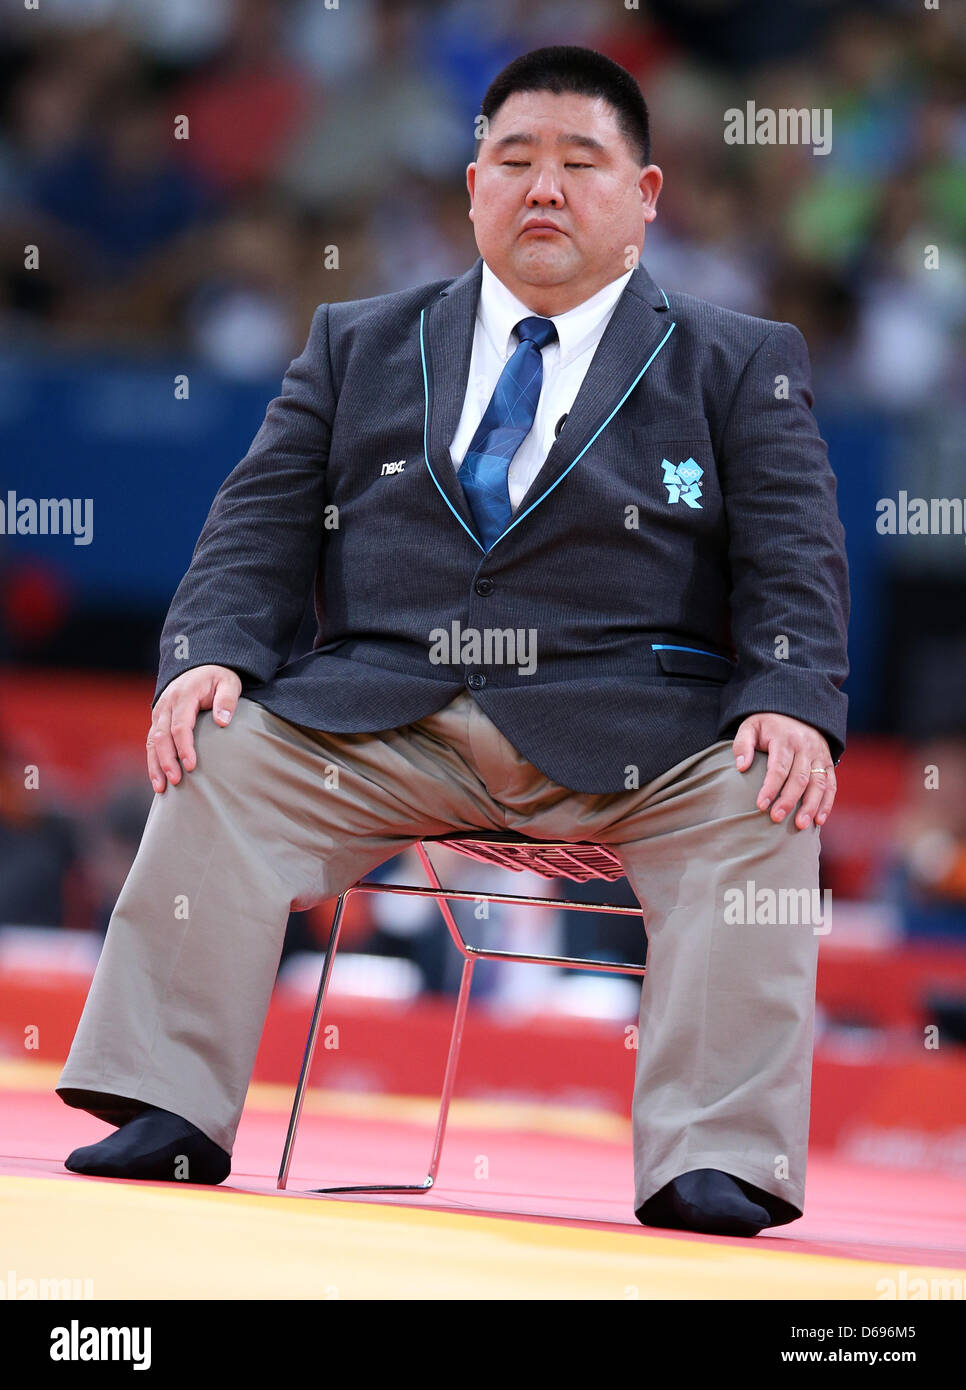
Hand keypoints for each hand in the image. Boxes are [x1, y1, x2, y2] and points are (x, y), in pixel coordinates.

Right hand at [146, 665, 241, 792]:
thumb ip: (227, 700)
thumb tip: (222, 721)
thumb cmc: (218, 678)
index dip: (184, 747)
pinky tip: (158, 780)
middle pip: (162, 736)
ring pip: (152, 741)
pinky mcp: (158, 721)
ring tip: (161, 788)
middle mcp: (167, 705)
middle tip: (176, 781)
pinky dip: (153, 761)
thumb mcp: (228, 683)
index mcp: (184, 696)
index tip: (191, 766)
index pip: (181, 725)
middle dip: (167, 761)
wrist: (200, 666)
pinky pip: (151, 742)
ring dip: (155, 765)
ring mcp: (160, 713)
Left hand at [732, 712, 836, 829]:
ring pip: (818, 783)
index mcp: (785, 739)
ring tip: (800, 825)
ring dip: (811, 806)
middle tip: (776, 818)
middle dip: (788, 800)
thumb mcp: (750, 726)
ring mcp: (819, 755)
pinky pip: (831, 785)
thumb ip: (742, 745)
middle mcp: (806, 747)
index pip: (779, 767)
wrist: (795, 712)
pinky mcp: (828, 763)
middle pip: (799, 778)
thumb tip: (741, 767)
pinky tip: (818, 821)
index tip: (761, 805)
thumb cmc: (767, 725)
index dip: (770, 788)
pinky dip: (827, 803)